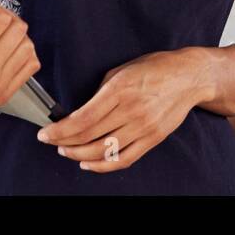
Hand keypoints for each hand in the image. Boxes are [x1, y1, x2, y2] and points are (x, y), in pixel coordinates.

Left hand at [38, 49, 206, 171]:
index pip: (82, 119)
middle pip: (89, 137)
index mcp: (120, 89)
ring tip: (67, 151)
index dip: (59, 130)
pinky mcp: (153, 139)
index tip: (45, 133)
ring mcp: (143, 127)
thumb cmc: (156, 68)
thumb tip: (80, 110)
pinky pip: (123, 159)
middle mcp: (131, 110)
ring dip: (79, 155)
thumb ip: (101, 90)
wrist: (190, 76)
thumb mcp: (123, 69)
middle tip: (52, 142)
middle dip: (64, 143)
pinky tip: (88, 163)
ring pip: (103, 151)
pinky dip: (102, 166)